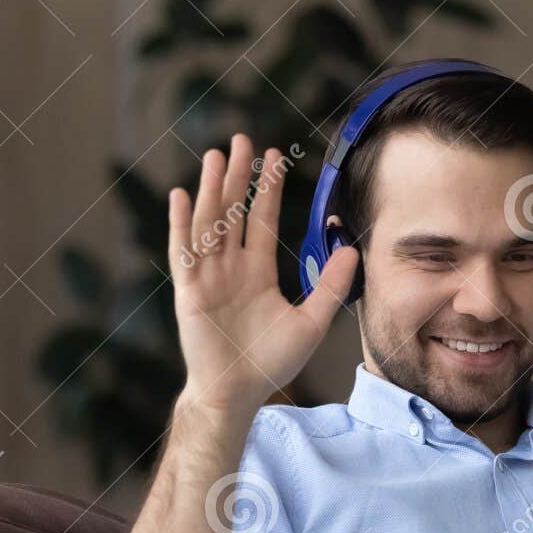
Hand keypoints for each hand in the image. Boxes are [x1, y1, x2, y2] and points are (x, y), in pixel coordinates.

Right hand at [168, 134, 357, 414]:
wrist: (238, 392)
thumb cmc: (271, 362)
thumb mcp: (311, 321)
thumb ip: (330, 285)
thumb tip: (351, 248)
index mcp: (257, 272)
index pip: (261, 219)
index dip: (266, 188)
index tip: (272, 156)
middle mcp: (230, 268)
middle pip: (232, 211)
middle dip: (237, 175)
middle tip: (241, 140)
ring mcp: (207, 277)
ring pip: (209, 222)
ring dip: (211, 189)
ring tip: (215, 156)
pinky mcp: (189, 290)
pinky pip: (183, 251)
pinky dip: (181, 223)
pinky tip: (182, 195)